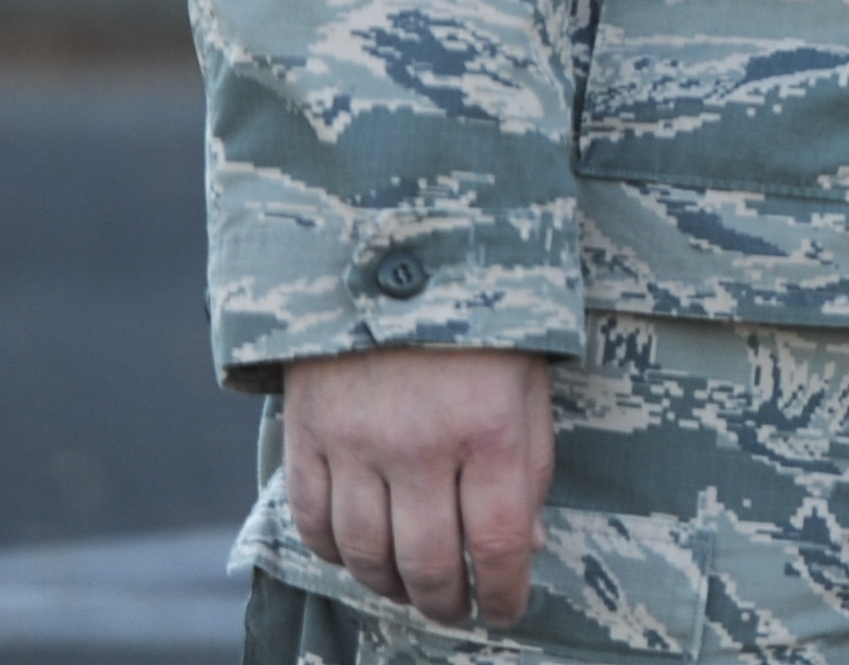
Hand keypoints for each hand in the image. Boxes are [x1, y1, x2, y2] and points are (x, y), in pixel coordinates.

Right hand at [281, 347, 555, 629]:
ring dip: (390, 587)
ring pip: (366, 554)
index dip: (505, 592)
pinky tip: (359, 556)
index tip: (506, 610)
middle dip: (447, 602)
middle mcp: (421, 444)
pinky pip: (313, 523)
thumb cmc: (479, 320)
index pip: (499, 543)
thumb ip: (529, 466)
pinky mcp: (306, 436)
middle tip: (456, 611)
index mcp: (491, 427)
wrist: (394, 248)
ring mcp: (356, 443)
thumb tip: (526, 546)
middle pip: (428, 562)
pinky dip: (335, 553)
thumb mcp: (529, 382)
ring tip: (411, 590)